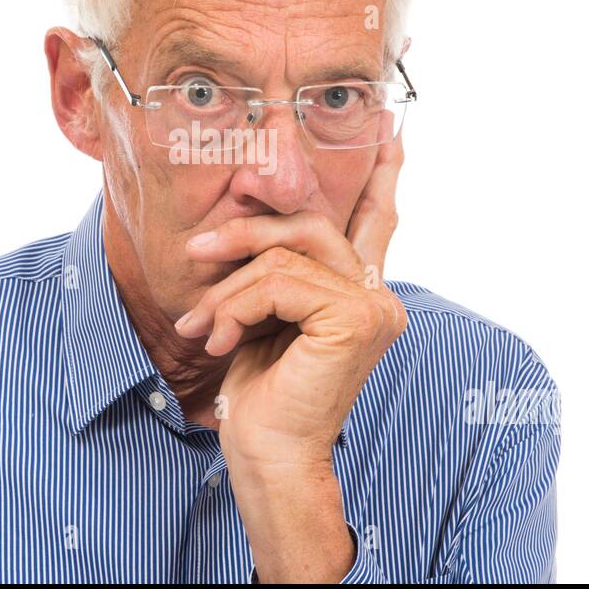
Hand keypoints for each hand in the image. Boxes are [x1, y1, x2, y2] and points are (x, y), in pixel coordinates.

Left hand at [174, 134, 407, 475]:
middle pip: (309, 225)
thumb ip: (277, 273)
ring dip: (227, 287)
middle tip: (197, 250)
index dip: (383, 176)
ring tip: (201, 325)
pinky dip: (234, 307)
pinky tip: (218, 341)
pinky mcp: (354, 319)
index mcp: (363, 293)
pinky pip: (277, 283)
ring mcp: (374, 307)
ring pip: (283, 256)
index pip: (378, 222)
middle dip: (246, 233)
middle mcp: (379, 296)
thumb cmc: (261, 396)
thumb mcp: (263, 318)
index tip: (391, 132)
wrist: (267, 457)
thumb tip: (255, 224)